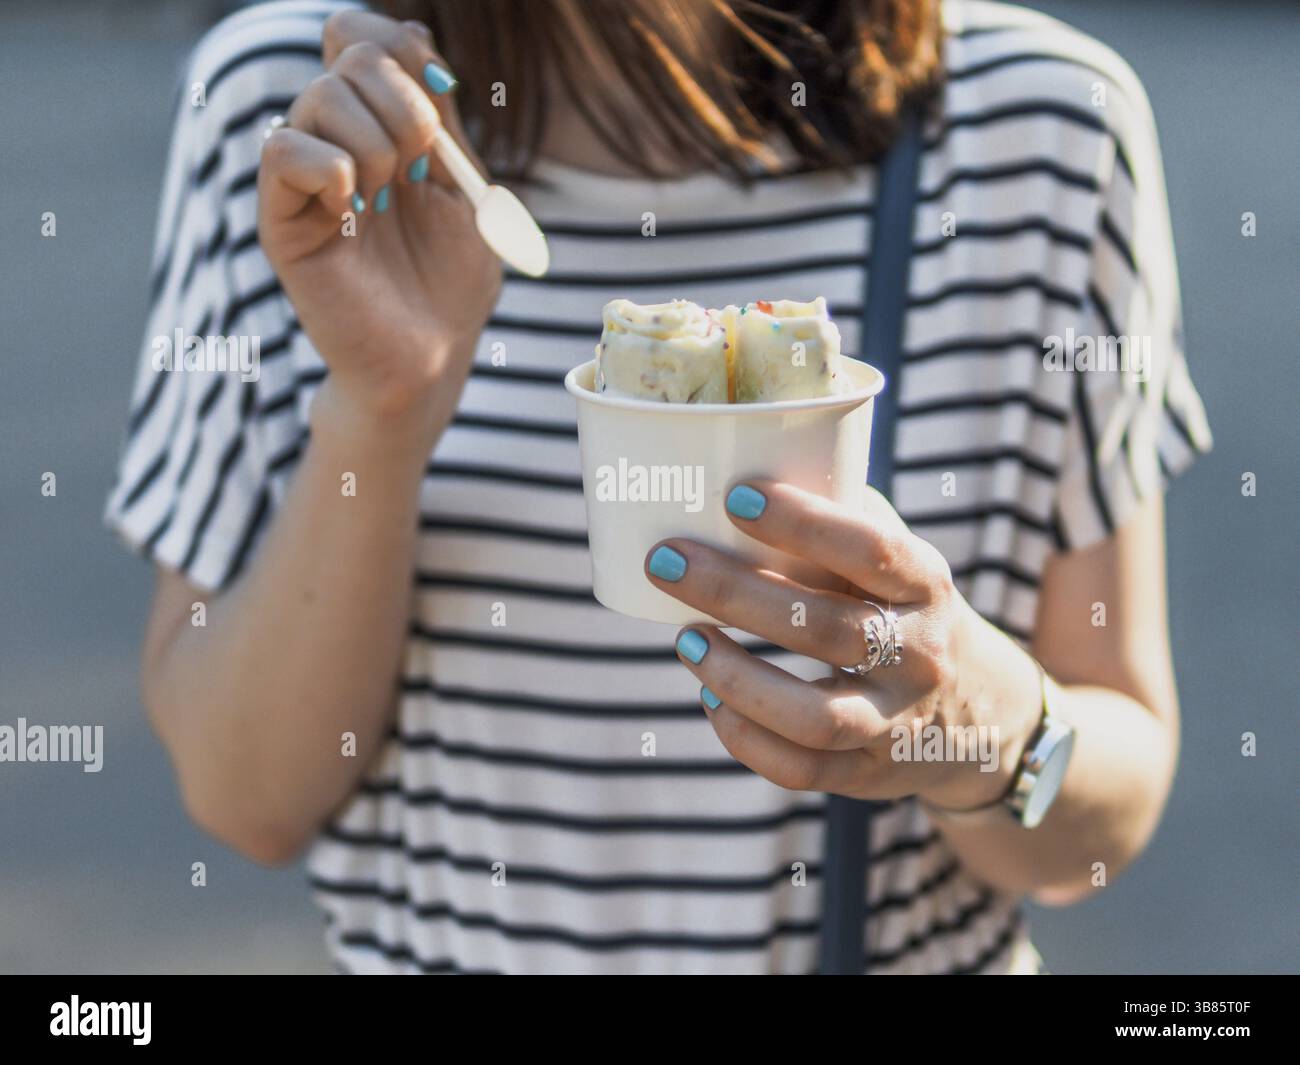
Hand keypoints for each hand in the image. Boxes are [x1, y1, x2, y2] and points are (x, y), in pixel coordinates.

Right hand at [257, 11, 501, 425]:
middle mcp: (338, 142)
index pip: (365, 35)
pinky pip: (283, 151)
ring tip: (390, 199)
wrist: (430, 359)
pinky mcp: (283, 221)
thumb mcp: (467, 189)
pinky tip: (355, 207)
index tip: (443, 94)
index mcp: (382, 127)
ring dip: (376, 142)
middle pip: (351, 55)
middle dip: (405, 104)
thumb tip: (414, 33)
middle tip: (422, 169)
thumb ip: (442, 117)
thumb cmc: (452, 285)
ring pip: (321, 97)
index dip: (402, 45)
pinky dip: (329, 167)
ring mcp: (308, 179)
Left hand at [644, 481, 1041, 809]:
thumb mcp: (898, 566)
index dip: (803, 523)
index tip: (734, 496)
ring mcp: (896, 722)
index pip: (871, 550)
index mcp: (927, 586)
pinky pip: (801, 770)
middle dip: (735, 592)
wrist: (980, 715)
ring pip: (813, 717)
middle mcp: (919, 656)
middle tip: (666, 561)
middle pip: (825, 628)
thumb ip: (839, 530)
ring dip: (737, 677)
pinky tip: (710, 697)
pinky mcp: (869, 775)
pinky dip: (744, 737)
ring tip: (686, 639)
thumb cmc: (906, 613)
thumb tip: (736, 474)